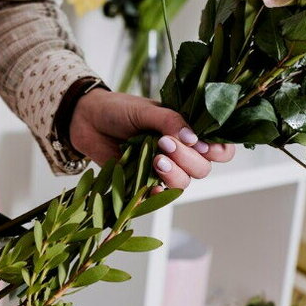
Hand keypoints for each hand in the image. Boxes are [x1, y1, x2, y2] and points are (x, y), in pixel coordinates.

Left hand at [68, 90, 234, 190]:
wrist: (85, 120)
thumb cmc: (118, 110)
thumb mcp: (146, 109)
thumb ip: (170, 121)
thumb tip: (193, 138)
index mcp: (187, 130)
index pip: (219, 147)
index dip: (218, 150)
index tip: (202, 145)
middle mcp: (180, 151)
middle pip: (203, 168)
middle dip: (188, 159)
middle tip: (164, 143)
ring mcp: (163, 168)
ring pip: (184, 183)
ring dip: (174, 174)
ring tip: (155, 159)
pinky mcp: (143, 181)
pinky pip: (159, 195)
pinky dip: (159, 193)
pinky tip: (152, 186)